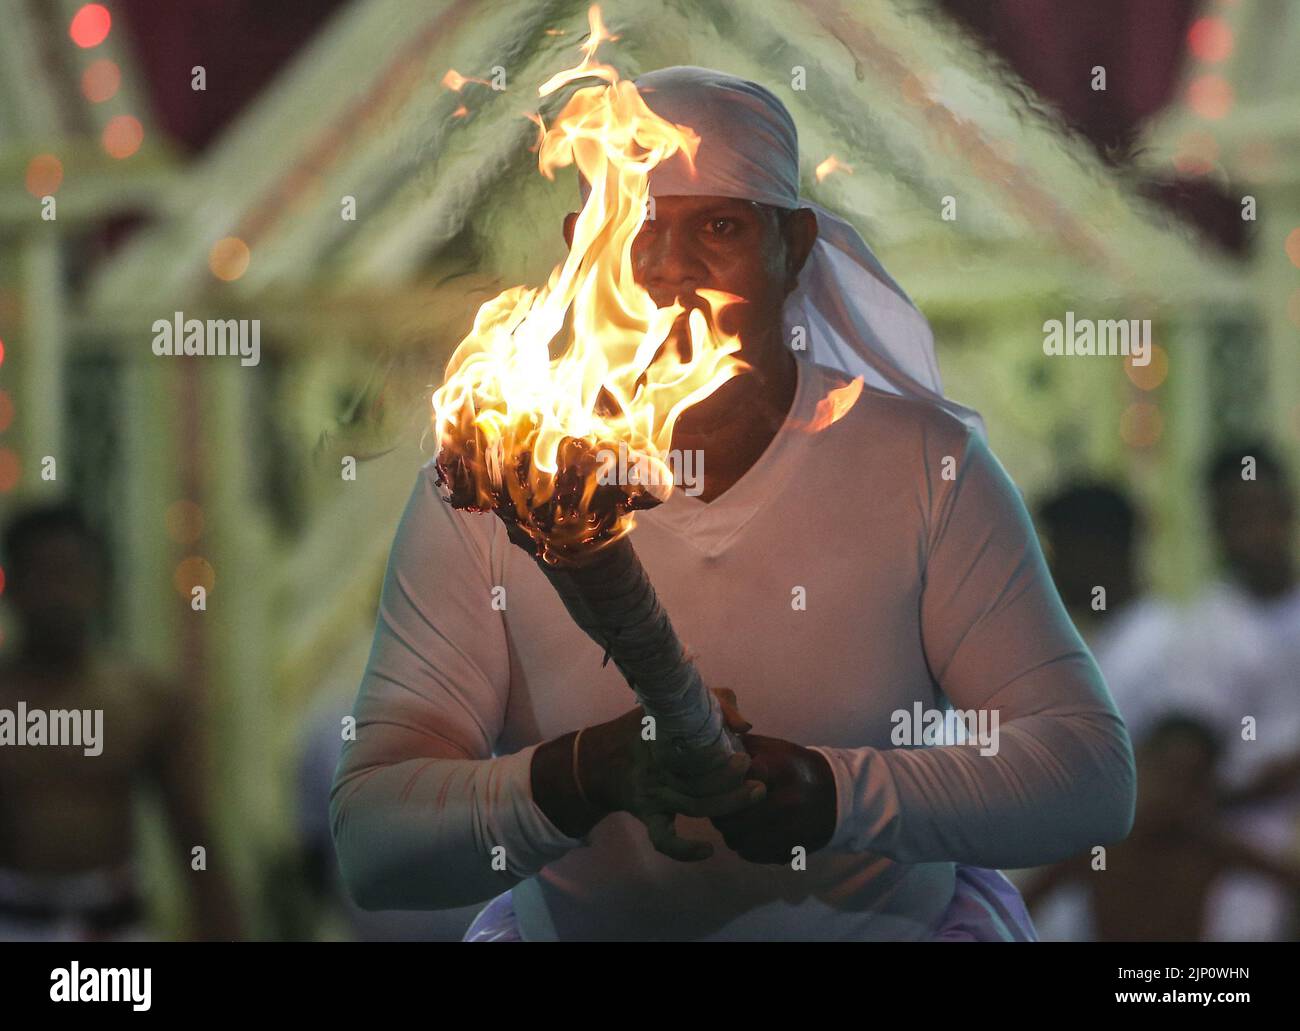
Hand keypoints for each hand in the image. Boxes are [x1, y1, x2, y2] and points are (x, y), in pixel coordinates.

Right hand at [579, 688, 765, 861]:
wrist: (604, 759)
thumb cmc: (646, 728)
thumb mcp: (675, 704)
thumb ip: (717, 703)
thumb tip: (745, 725)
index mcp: (665, 740)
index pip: (698, 750)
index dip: (724, 758)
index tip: (746, 754)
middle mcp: (660, 769)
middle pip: (700, 781)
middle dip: (732, 781)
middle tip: (755, 777)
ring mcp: (654, 795)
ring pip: (693, 806)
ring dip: (726, 804)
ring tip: (755, 793)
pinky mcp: (649, 816)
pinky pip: (662, 839)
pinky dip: (682, 850)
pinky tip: (707, 851)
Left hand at [709, 733, 836, 864]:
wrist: (837, 795)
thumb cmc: (797, 767)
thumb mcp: (774, 749)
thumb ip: (742, 746)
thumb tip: (709, 749)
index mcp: (778, 771)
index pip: (732, 785)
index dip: (718, 788)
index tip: (716, 786)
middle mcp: (785, 802)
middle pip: (730, 819)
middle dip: (720, 814)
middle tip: (720, 808)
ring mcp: (789, 830)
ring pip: (738, 841)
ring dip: (731, 833)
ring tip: (734, 822)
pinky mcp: (791, 849)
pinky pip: (753, 855)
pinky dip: (746, 847)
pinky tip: (750, 834)